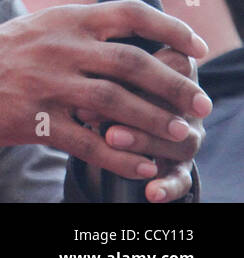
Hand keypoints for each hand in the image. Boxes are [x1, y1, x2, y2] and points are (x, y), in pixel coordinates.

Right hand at [0, 0, 211, 182]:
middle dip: (175, 84)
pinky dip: (121, 157)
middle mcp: (57, 47)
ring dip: (156, 122)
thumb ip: (79, 29)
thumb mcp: (38, 26)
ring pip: (116, 103)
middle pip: (132, 63)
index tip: (197, 48)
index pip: (129, 15)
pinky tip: (142, 165)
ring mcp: (45, 83)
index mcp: (63, 19)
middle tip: (200, 103)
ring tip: (181, 135)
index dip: (171, 30)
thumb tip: (133, 34)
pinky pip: (88, 142)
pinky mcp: (33, 119)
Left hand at [95, 47, 206, 201]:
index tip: (97, 77)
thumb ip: (100, 66)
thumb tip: (71, 75)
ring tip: (110, 138)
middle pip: (177, 105)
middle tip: (94, 110)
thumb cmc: (105, 76)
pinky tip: (151, 193)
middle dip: (139, 108)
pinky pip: (181, 177)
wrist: (113, 110)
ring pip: (182, 142)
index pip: (173, 65)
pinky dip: (169, 186)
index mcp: (176, 68)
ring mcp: (187, 134)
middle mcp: (187, 103)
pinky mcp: (180, 163)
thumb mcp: (104, 67)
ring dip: (146, 141)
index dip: (140, 72)